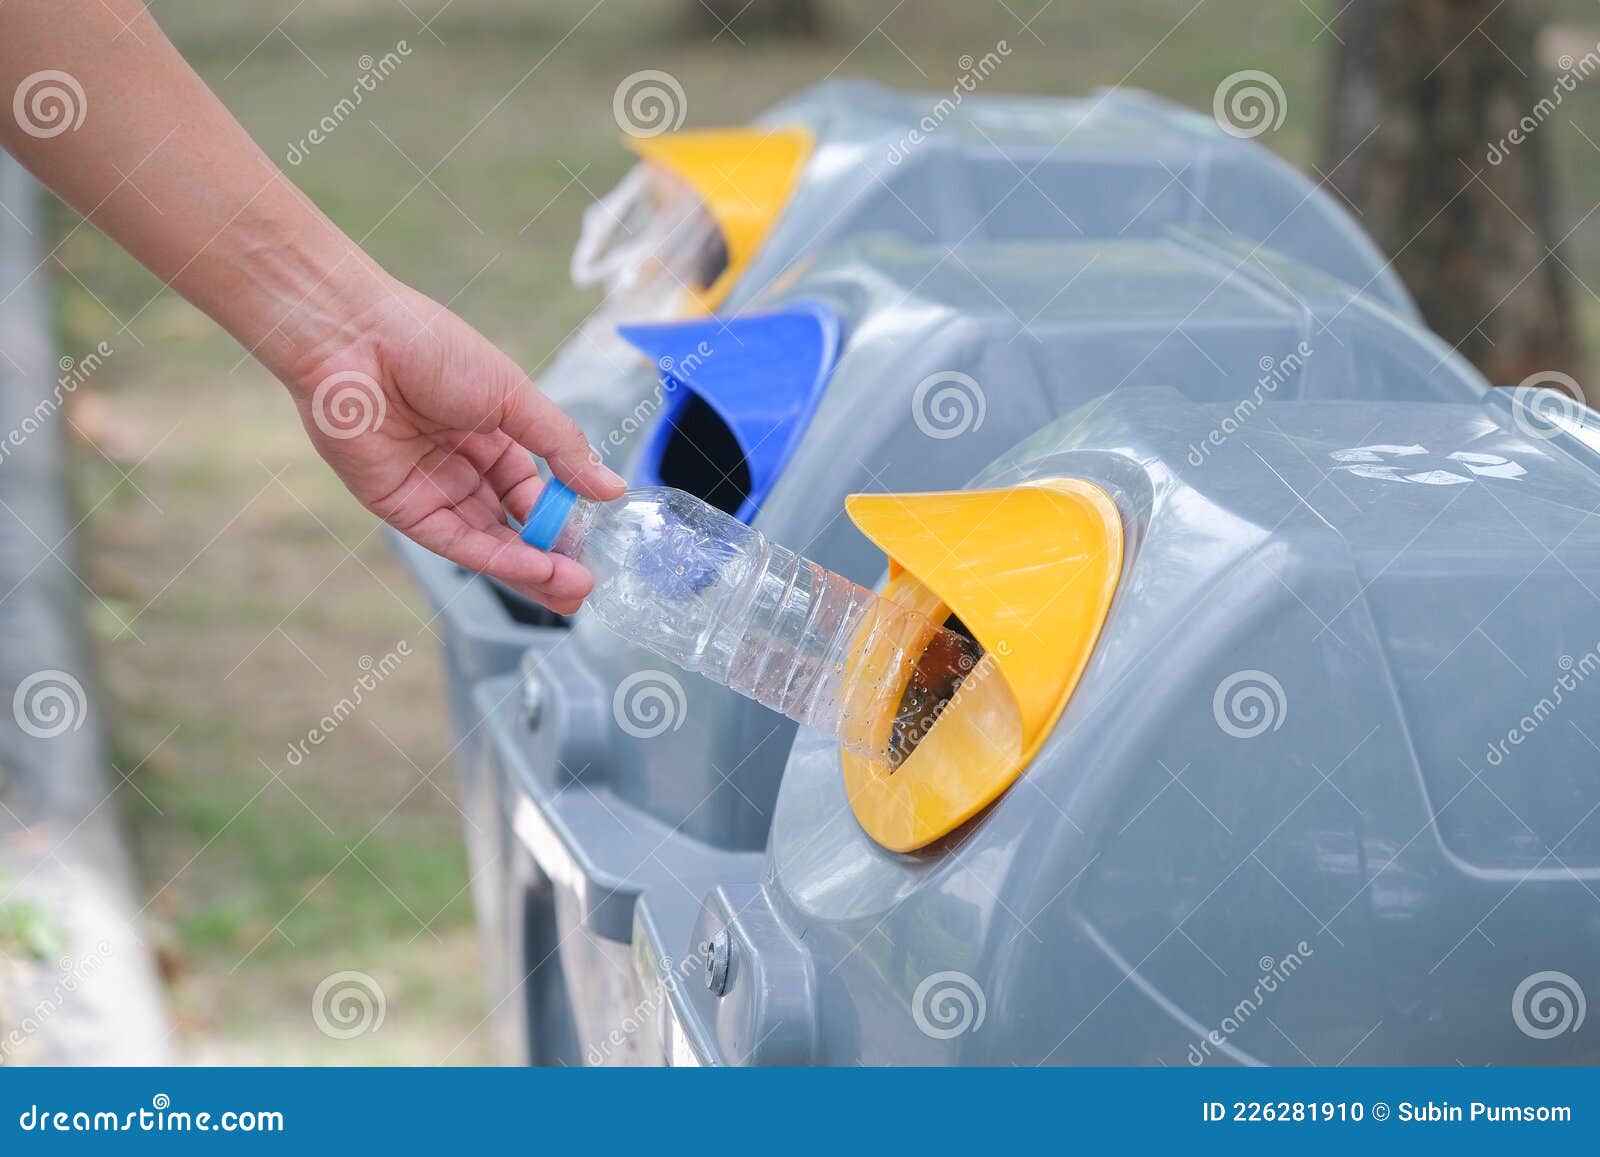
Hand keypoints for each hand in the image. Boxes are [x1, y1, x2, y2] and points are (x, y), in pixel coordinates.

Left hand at [283, 278, 624, 615]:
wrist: (355, 337)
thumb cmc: (432, 348)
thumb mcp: (515, 397)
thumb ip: (562, 448)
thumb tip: (612, 488)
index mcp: (487, 434)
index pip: (529, 490)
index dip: (559, 519)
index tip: (589, 542)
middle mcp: (458, 467)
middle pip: (510, 525)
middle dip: (549, 558)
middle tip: (586, 586)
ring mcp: (429, 489)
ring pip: (487, 541)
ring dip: (529, 570)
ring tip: (572, 592)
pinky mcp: (400, 506)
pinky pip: (454, 541)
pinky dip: (496, 558)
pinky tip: (534, 570)